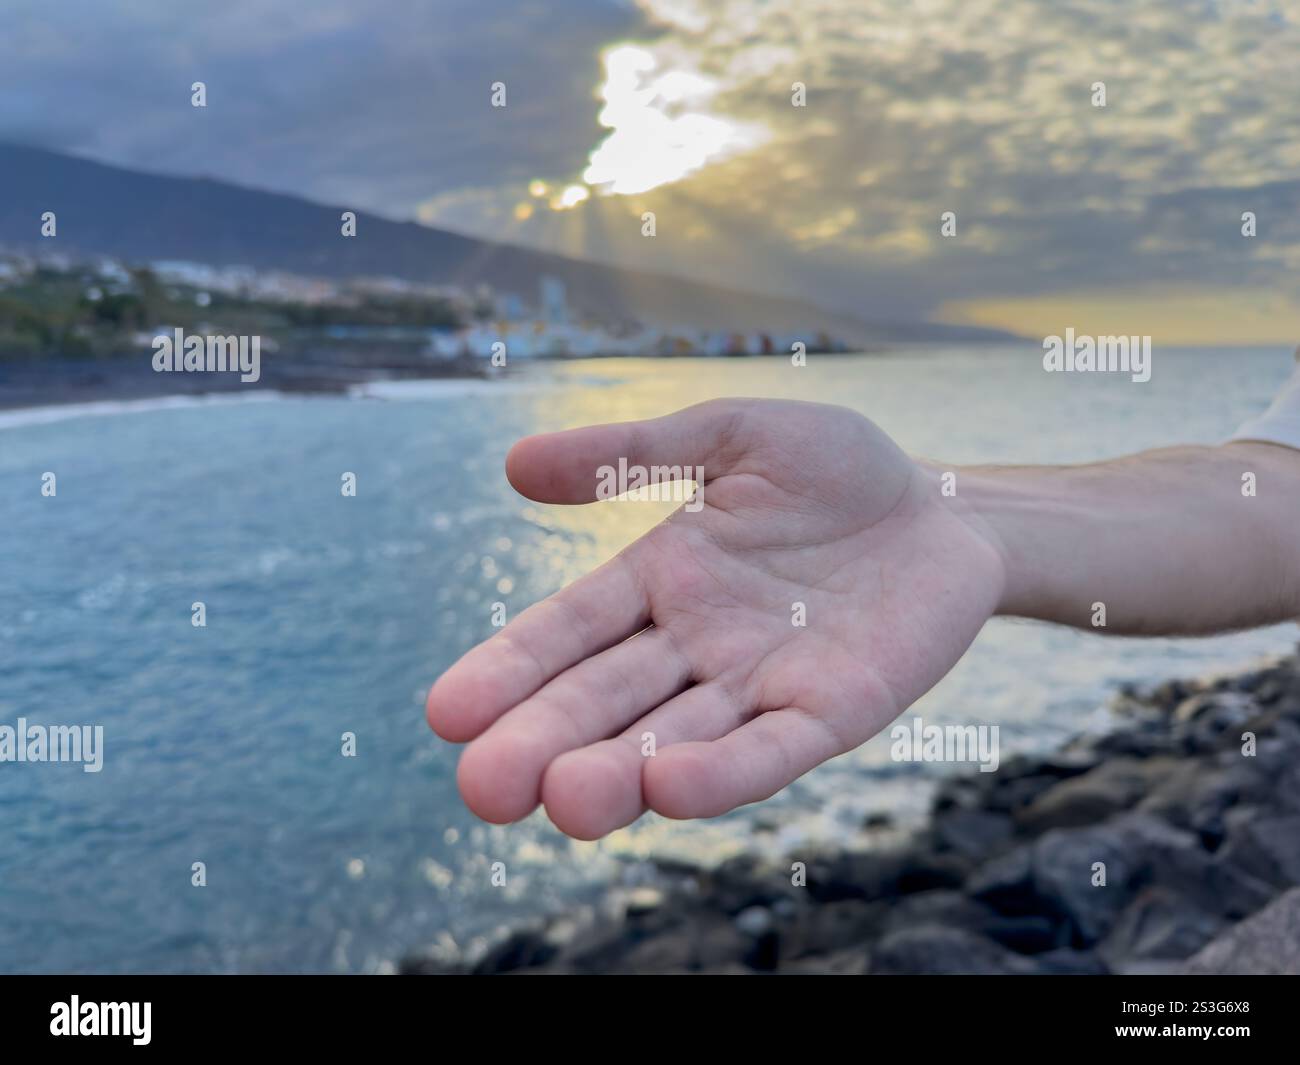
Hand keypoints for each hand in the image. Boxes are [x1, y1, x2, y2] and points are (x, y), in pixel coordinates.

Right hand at [426, 398, 1006, 838]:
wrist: (949, 507)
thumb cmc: (837, 469)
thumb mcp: (729, 435)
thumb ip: (629, 451)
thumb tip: (513, 464)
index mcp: (661, 578)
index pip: (569, 629)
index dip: (511, 668)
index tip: (446, 713)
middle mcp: (696, 644)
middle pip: (606, 700)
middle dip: (545, 743)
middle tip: (483, 791)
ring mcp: (762, 682)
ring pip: (677, 738)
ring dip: (621, 773)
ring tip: (563, 801)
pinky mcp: (833, 709)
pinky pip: (771, 746)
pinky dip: (723, 771)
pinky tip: (668, 790)